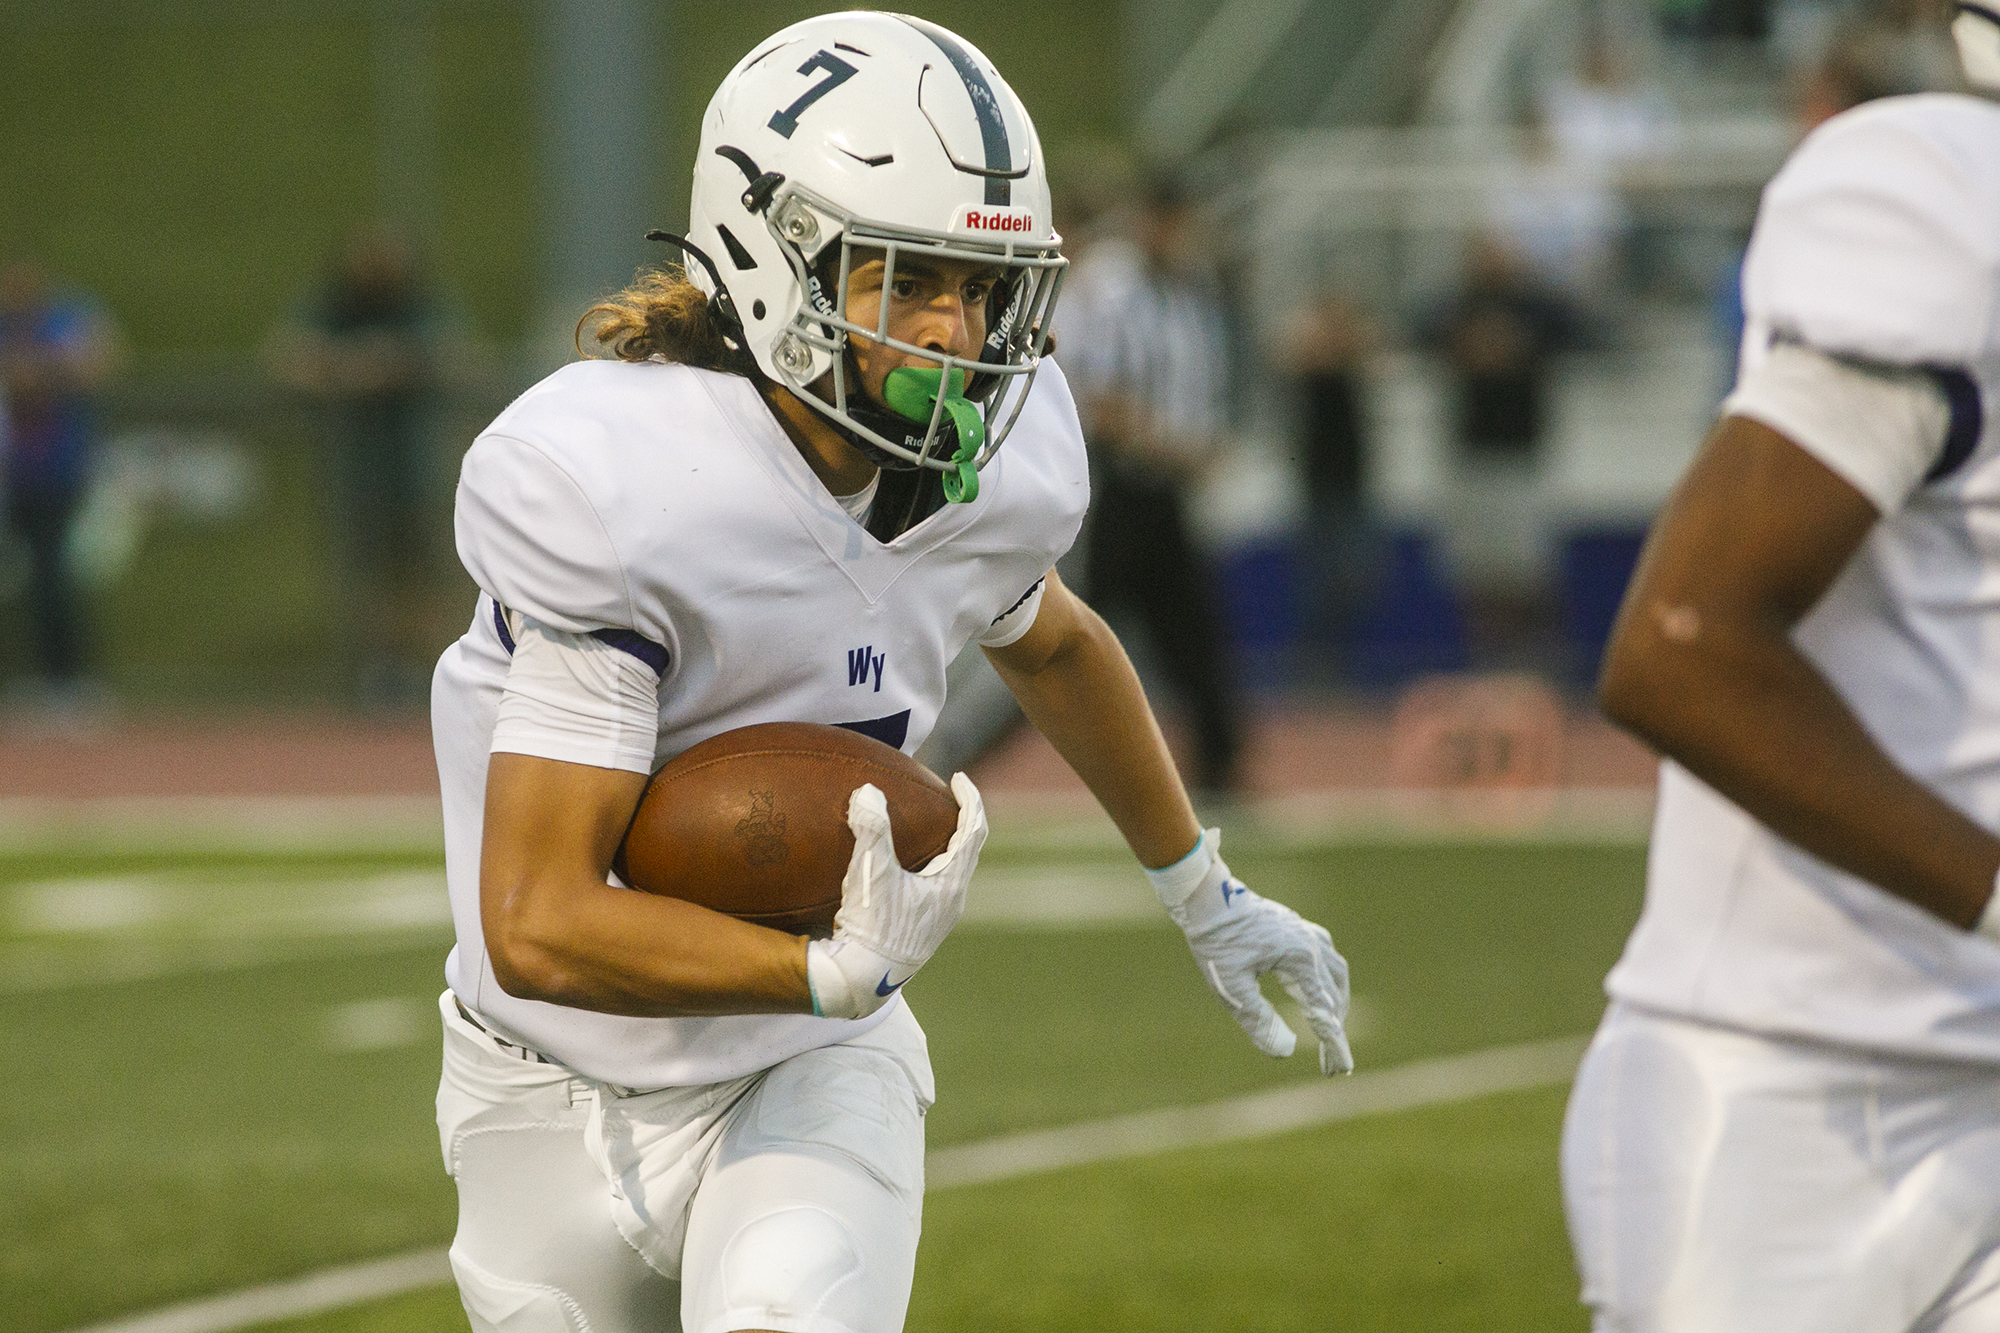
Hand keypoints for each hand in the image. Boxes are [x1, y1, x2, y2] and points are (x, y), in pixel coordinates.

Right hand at [804, 772, 984, 1018]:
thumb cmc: (871, 929)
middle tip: (945, 798)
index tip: (959, 779)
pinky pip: (930, 888)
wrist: (861, 982)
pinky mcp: (919, 931)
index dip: (971, 801)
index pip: (973, 832)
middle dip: (959, 821)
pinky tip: (896, 867)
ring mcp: (937, 920)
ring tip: (923, 828)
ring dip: (942, 846)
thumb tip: (868, 791)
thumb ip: (870, 829)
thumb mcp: (870, 874)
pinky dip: (922, 866)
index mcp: (951, 885)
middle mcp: (951, 902)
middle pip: (966, 851)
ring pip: (949, 872)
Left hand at [1151, 829, 1352, 1074]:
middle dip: (1334, 1031)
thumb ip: (1258, 1020)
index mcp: (1299, 959)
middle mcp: (1311, 944)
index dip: (1332, 1044)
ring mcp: (1307, 933)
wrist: (1207, 897)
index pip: (1322, 1011)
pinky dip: (1330, 982)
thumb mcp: (1231, 987)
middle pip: (1335, 995)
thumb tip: (1285, 1052)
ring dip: (1336, 1005)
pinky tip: (1321, 992)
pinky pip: (1328, 958)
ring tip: (1330, 1033)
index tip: (1341, 1071)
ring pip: (1337, 975)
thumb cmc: (1215, 942)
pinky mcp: (1299, 928)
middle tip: (1331, 1065)